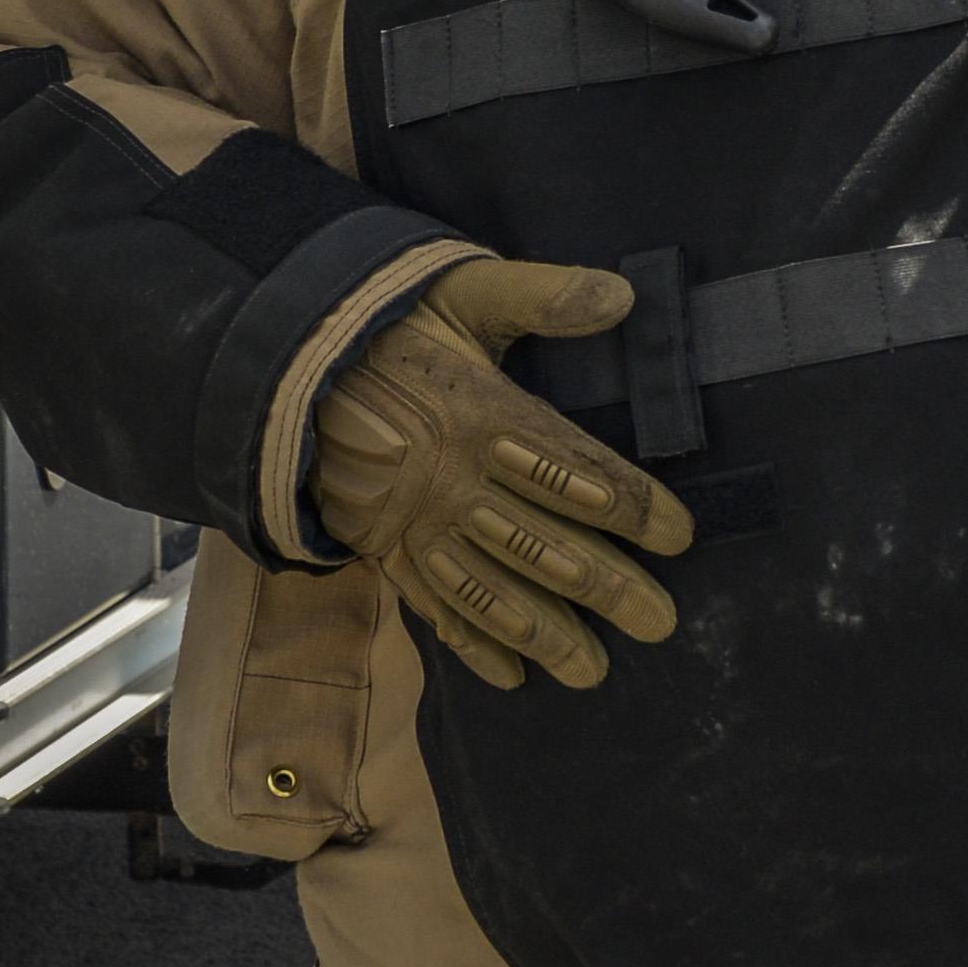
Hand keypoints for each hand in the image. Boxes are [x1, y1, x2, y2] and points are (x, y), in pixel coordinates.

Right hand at [309, 259, 692, 691]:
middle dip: (608, 589)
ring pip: (491, 590)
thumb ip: (543, 294)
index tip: (680, 534)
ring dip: (545, 635)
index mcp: (486, 419)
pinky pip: (431, 603)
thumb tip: (620, 295)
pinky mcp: (386, 546)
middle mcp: (457, 482)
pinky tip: (508, 677)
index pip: (577, 472)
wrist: (287, 361)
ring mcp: (419, 523)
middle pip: (545, 547)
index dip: (633, 506)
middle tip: (661, 625)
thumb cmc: (389, 323)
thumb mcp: (464, 289)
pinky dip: (469, 644)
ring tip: (593, 672)